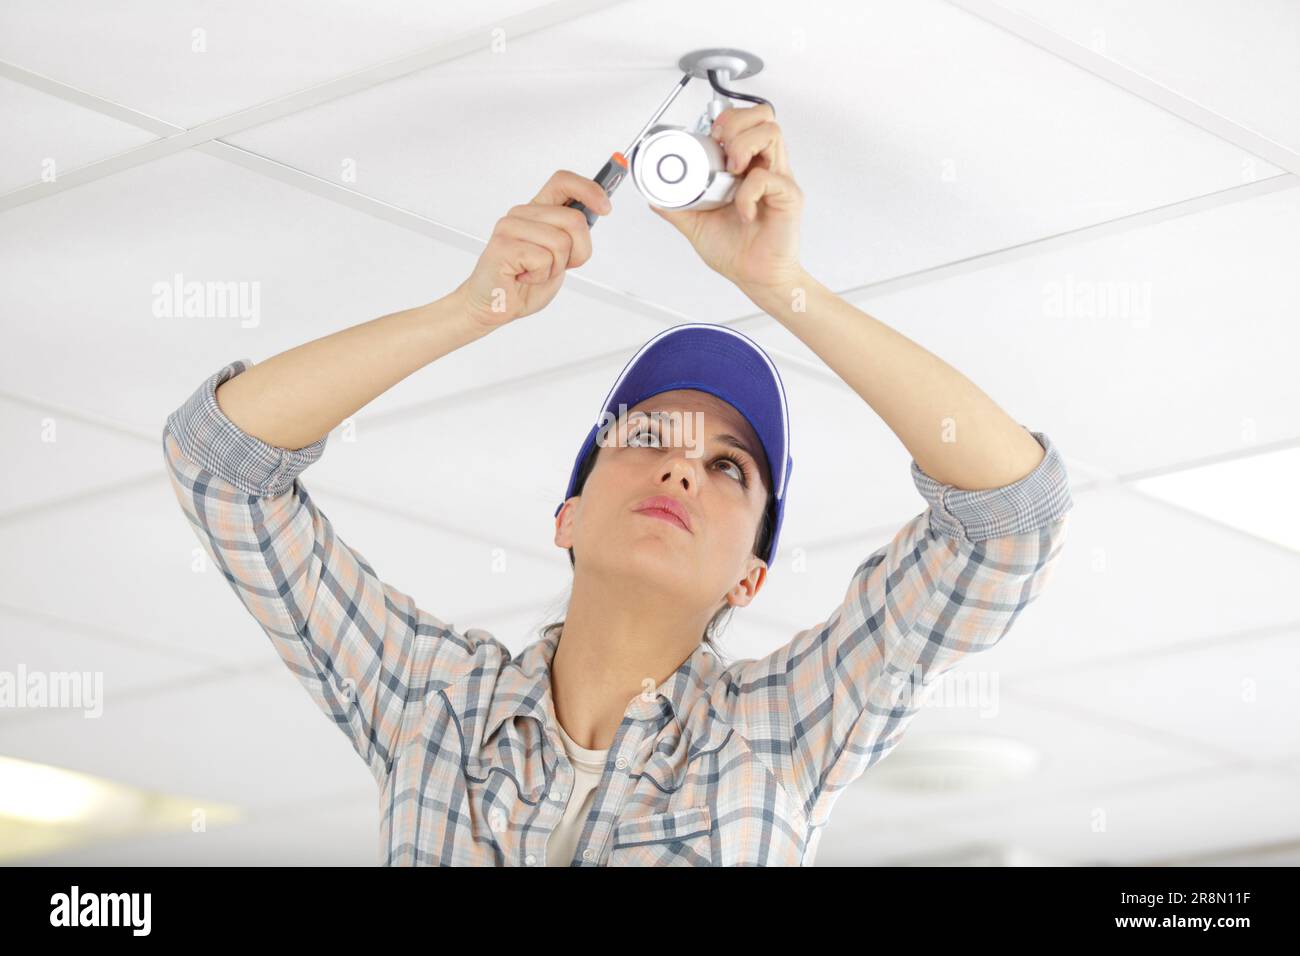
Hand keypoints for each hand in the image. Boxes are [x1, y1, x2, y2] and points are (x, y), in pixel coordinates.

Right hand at [456, 170, 611, 330]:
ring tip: (535, 272)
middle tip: (556, 265)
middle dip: (578, 251)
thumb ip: (573, 234)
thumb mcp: (560, 255)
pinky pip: (543, 259)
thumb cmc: (524, 281)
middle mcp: (522, 214)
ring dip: (555, 267)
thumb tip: (598, 209)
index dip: (589, 189)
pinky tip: (524, 276)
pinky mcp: (503, 246)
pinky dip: (540, 276)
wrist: (494, 304)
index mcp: (537, 210)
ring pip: (561, 242)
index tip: (605, 207)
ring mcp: (510, 227)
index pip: (563, 182)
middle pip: (574, 220)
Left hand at [650, 103, 803, 295]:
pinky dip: (748, 192)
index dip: (726, 119)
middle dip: (736, 123)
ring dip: (743, 146)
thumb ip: (676, 207)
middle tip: (722, 150)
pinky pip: (769, 178)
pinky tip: (743, 211)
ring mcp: (778, 178)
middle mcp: (764, 167)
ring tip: (732, 173)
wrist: (756, 278)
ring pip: (771, 132)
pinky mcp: (788, 196)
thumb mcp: (696, 224)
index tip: (710, 138)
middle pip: (762, 115)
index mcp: (746, 167)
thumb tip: (653, 195)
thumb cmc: (736, 251)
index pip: (745, 120)